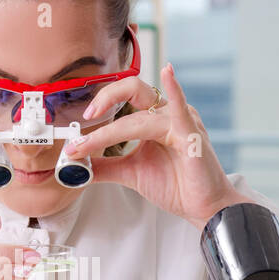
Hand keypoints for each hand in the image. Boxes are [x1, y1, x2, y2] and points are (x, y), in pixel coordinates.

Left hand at [64, 59, 249, 227]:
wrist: (202, 207)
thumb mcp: (131, 173)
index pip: (122, 101)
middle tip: (86, 118)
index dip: (99, 108)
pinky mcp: (191, 134)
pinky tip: (168, 71)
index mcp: (154, 118)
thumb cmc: (176, 185)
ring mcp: (181, 121)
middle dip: (105, 100)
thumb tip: (76, 166)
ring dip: (110, 132)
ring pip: (139, 118)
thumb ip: (104, 167)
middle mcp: (167, 114)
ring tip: (88, 144)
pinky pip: (181, 110)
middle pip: (132, 90)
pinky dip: (175, 89)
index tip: (76, 138)